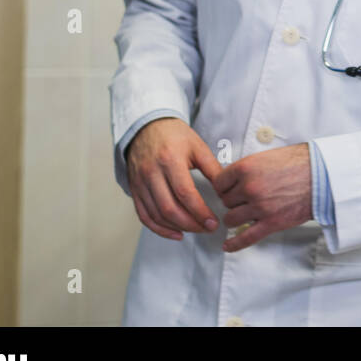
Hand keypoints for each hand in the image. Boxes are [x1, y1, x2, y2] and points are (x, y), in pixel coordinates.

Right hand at [125, 117, 222, 240]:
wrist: (146, 127)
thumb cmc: (174, 136)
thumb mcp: (197, 146)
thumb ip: (212, 168)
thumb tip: (226, 190)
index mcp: (170, 160)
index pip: (185, 193)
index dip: (200, 211)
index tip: (213, 221)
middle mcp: (152, 173)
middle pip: (169, 208)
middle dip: (191, 223)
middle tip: (207, 228)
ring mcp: (140, 182)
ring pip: (156, 214)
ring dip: (177, 227)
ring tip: (196, 229)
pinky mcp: (134, 189)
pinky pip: (144, 215)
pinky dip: (159, 228)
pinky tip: (175, 233)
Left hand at [214, 143, 313, 251]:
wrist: (323, 175)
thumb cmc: (300, 162)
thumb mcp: (267, 157)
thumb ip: (248, 169)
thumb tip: (235, 180)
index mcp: (246, 168)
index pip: (219, 183)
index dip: (224, 187)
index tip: (228, 189)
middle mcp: (249, 188)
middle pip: (226, 202)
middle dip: (233, 201)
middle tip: (242, 199)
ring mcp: (259, 207)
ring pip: (232, 219)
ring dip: (235, 218)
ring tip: (242, 215)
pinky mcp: (271, 223)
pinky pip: (246, 238)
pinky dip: (234, 244)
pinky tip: (227, 245)